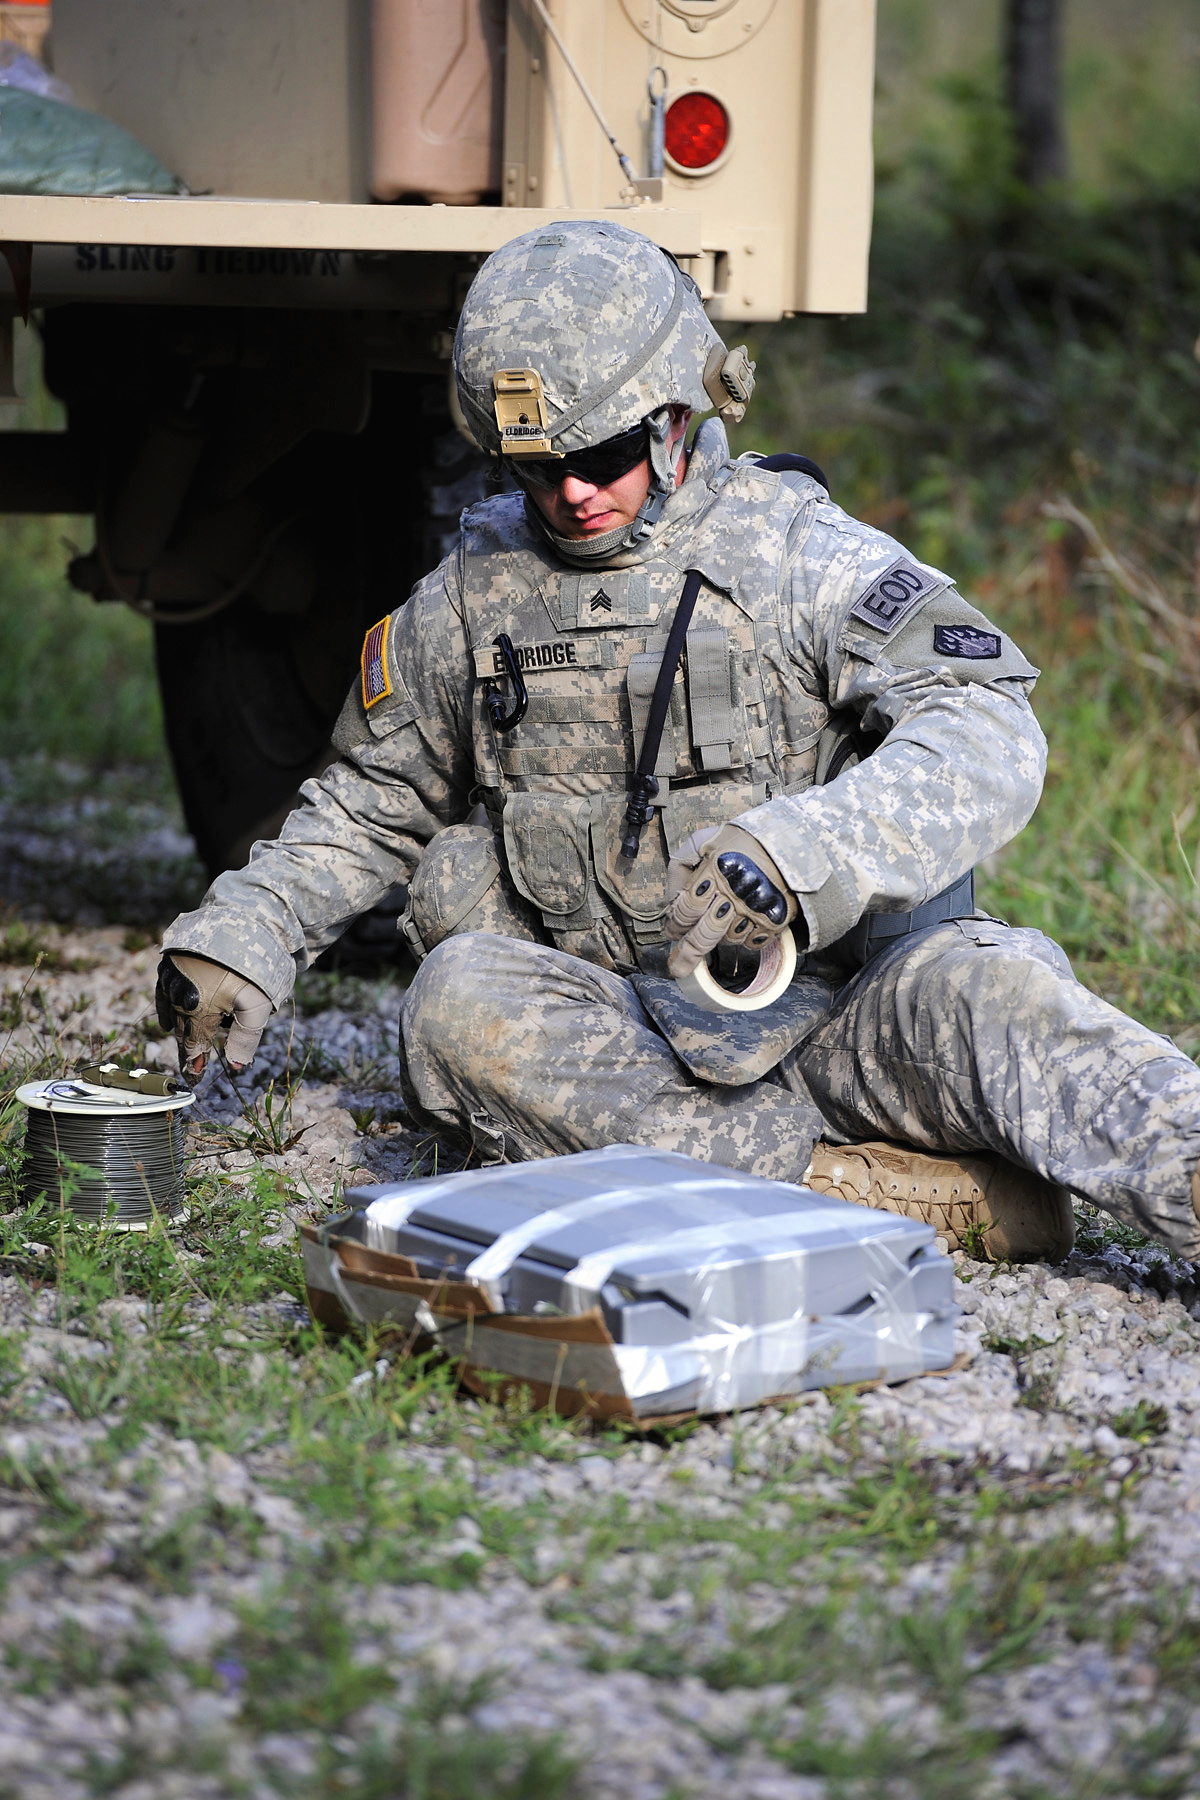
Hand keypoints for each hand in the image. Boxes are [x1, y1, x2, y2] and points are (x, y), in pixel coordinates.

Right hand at [155, 953, 272, 1077]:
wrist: (241, 920)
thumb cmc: (253, 966)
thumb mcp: (258, 1006)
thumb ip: (246, 1038)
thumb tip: (235, 1066)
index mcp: (198, 1011)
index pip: (193, 1047)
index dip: (194, 1065)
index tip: (194, 1081)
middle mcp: (179, 997)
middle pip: (183, 1032)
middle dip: (188, 1051)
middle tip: (190, 1070)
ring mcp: (172, 978)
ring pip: (173, 1012)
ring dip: (179, 1030)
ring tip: (184, 1046)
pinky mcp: (170, 961)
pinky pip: (163, 992)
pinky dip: (166, 1008)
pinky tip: (169, 1020)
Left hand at [665, 825, 799, 978]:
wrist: (789, 841)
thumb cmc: (743, 840)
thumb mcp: (705, 841)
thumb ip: (682, 865)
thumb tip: (672, 897)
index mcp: (714, 873)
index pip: (686, 909)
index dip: (674, 923)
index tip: (671, 931)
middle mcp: (734, 894)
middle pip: (703, 935)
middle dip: (687, 954)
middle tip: (678, 967)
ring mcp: (755, 910)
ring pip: (726, 941)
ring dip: (718, 939)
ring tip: (720, 924)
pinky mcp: (775, 919)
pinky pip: (751, 943)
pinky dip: (743, 940)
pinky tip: (740, 925)